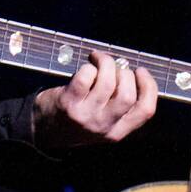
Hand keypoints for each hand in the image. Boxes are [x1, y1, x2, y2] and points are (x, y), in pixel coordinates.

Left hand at [32, 51, 157, 149]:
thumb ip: (119, 106)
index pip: (145, 111)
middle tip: (115, 67)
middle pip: (128, 95)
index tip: (140, 72)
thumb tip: (131, 72)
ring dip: (106, 64)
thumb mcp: (102, 123)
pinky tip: (86, 66)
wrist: (42, 130)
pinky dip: (88, 67)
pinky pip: (86, 77)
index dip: (149, 87)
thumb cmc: (76, 119)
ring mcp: (85, 115)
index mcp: (117, 132)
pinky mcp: (69, 103)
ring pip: (108, 83)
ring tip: (99, 59)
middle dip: (125, 74)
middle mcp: (103, 126)